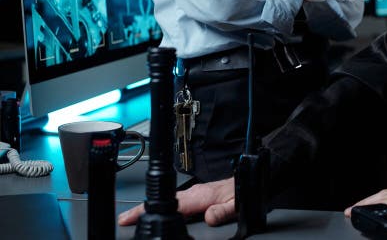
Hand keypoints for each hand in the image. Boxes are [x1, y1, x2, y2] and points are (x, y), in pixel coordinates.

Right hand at [118, 177, 235, 226]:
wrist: (247, 183)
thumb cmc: (241, 193)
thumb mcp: (235, 205)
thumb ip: (222, 211)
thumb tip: (209, 217)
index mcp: (200, 196)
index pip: (170, 206)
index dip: (148, 211)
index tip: (130, 217)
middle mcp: (195, 192)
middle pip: (163, 202)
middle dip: (141, 209)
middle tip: (124, 219)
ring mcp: (194, 192)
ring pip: (168, 200)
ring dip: (151, 206)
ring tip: (134, 216)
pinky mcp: (197, 194)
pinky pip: (175, 200)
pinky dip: (163, 205)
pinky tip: (158, 210)